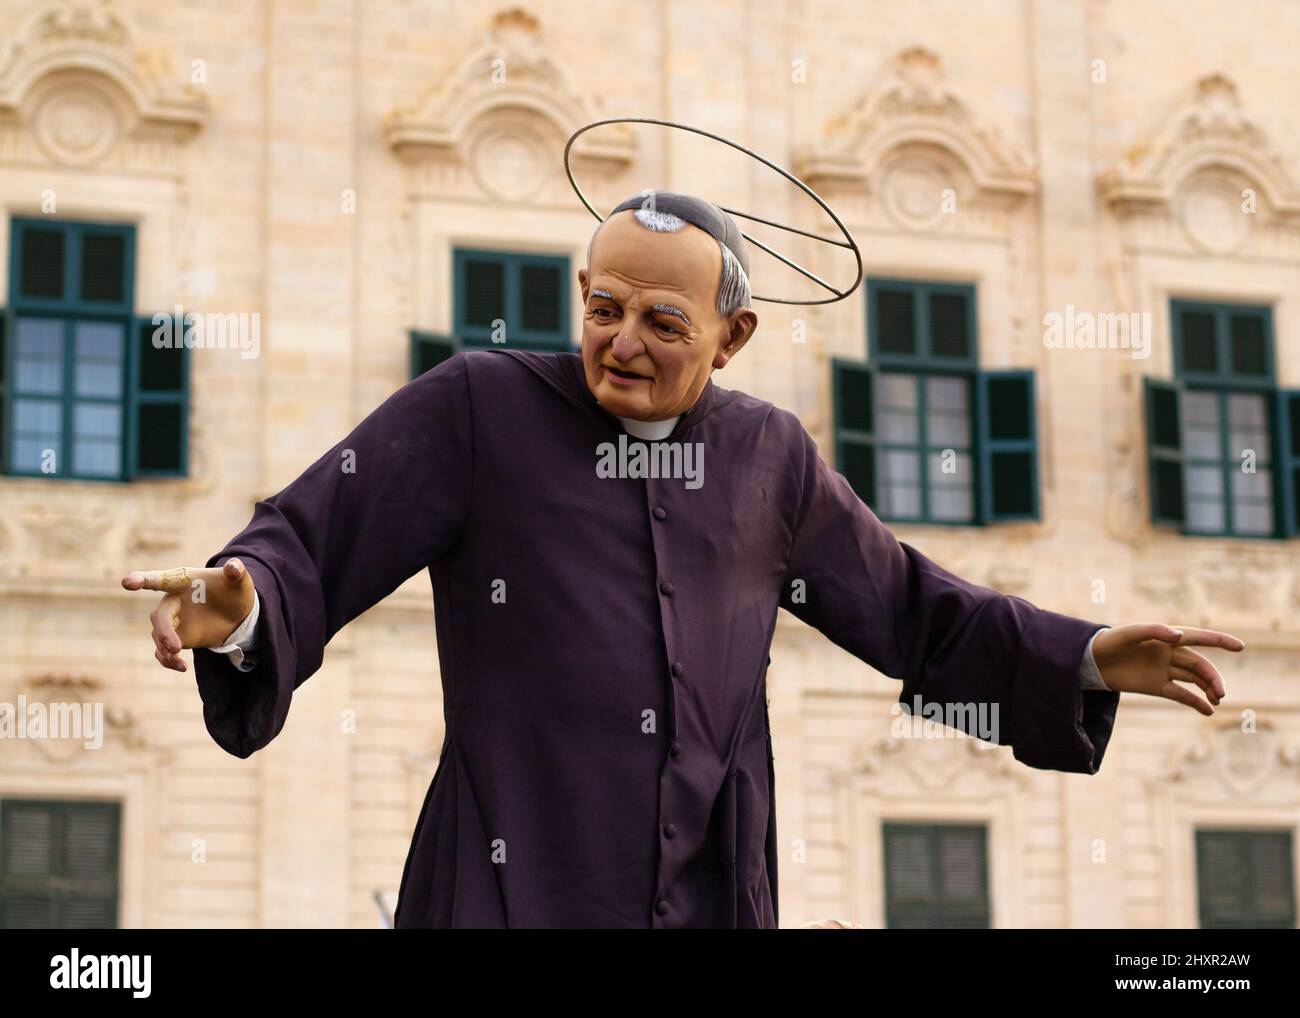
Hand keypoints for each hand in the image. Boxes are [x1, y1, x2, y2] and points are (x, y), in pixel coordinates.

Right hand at [120, 560, 255, 671]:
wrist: (238, 612)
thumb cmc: (234, 590)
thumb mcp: (239, 580)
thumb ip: (236, 572)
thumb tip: (235, 566)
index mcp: (182, 581)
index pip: (160, 580)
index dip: (143, 579)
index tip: (127, 582)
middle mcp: (172, 600)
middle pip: (159, 615)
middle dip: (164, 631)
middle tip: (176, 646)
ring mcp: (173, 620)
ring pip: (158, 634)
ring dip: (164, 647)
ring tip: (177, 658)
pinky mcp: (177, 637)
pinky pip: (164, 650)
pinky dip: (168, 660)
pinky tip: (181, 667)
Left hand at [1091, 624, 1243, 715]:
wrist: (1091, 660)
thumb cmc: (1110, 641)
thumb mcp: (1129, 633)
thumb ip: (1154, 630)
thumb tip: (1179, 635)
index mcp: (1166, 637)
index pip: (1198, 637)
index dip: (1219, 641)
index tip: (1240, 646)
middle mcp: (1169, 653)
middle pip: (1199, 665)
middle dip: (1212, 677)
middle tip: (1220, 692)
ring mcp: (1164, 670)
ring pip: (1193, 680)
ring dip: (1208, 689)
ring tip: (1217, 700)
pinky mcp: (1156, 686)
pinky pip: (1181, 694)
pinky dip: (1195, 702)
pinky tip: (1207, 711)